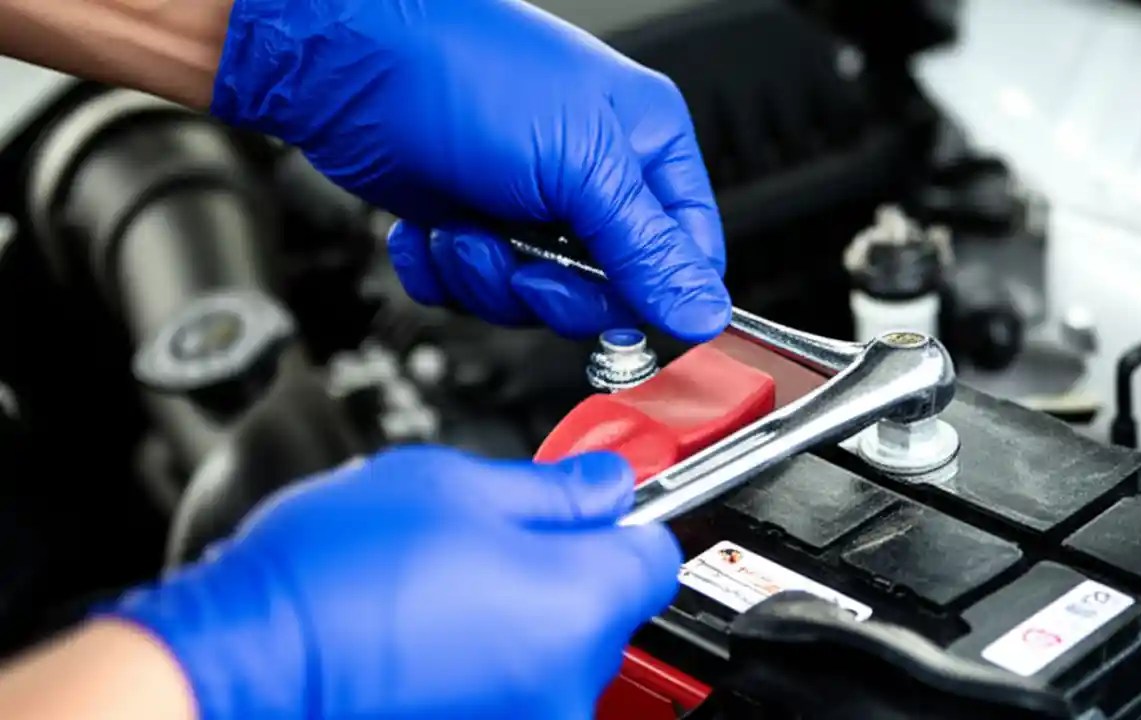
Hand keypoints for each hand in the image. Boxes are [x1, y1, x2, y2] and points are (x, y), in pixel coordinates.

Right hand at [106, 447, 680, 718]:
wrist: (247, 661)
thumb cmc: (332, 574)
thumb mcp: (455, 483)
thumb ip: (555, 487)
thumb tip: (609, 483)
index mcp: (578, 606)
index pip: (654, 553)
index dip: (617, 519)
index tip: (583, 505)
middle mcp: (568, 684)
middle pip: (605, 606)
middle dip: (560, 567)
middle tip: (486, 539)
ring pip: (555, 650)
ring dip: (519, 618)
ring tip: (441, 588)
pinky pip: (512, 688)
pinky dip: (488, 663)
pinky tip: (429, 633)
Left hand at [211, 0, 730, 340]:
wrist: (348, 61)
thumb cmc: (465, 71)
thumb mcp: (581, 166)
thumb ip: (647, 249)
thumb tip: (704, 310)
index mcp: (642, 146)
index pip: (686, 251)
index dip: (653, 292)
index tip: (616, 309)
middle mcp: (589, 176)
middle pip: (604, 291)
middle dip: (549, 287)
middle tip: (521, 259)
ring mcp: (526, 203)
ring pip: (533, 299)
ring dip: (486, 277)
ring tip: (464, 228)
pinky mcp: (470, 224)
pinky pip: (473, 291)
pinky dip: (443, 272)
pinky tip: (432, 229)